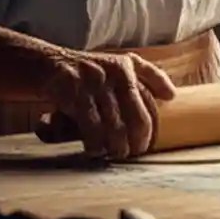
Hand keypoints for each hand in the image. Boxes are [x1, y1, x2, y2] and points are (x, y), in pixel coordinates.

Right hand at [35, 50, 176, 159]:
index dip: (150, 129)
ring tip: (115, 154)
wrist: (47, 63)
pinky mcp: (74, 92)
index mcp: (127, 66)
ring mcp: (93, 82)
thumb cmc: (88, 71)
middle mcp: (113, 72)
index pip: (149, 102)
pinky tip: (94, 150)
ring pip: (114, 126)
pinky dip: (94, 144)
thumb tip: (172, 95)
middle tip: (132, 153)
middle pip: (137, 118)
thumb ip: (148, 75)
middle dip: (137, 142)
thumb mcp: (119, 63)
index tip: (147, 144)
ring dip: (116, 147)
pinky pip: (91, 126)